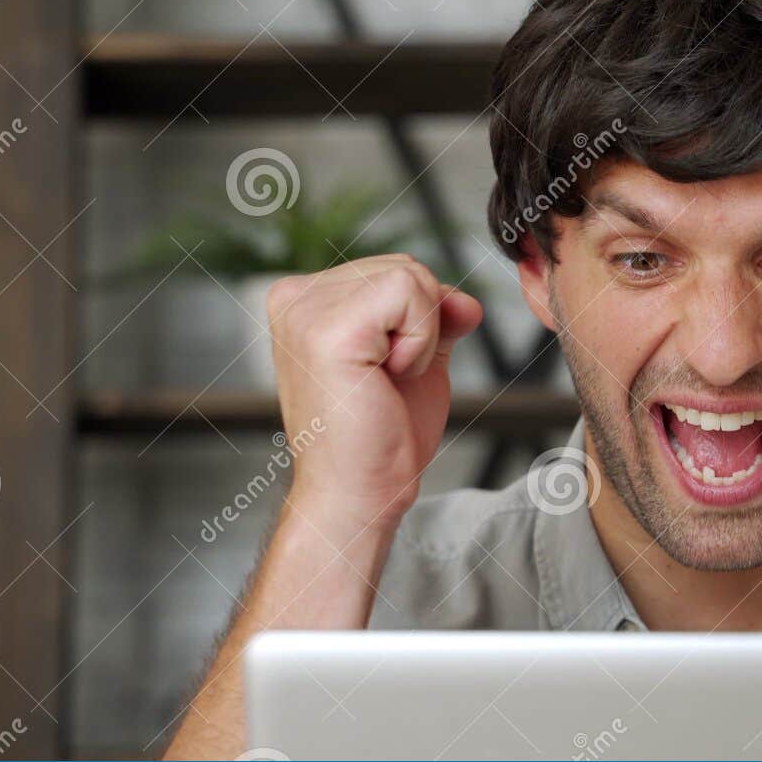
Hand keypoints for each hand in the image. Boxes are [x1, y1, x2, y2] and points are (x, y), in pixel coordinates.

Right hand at [264, 254, 482, 527]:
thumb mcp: (415, 359)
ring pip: (412, 276)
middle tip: (384, 378)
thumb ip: (435, 318)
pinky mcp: (329, 327)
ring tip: (381, 378)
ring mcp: (306, 308)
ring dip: (420, 336)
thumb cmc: (378, 437)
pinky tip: (385, 377)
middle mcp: (295, 297)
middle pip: (407, 267)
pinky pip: (411, 294)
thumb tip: (466, 300)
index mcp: (304, 300)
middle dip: (423, 325)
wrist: (359, 493)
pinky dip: (419, 340)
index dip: (419, 320)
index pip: (395, 270)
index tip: (385, 370)